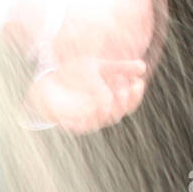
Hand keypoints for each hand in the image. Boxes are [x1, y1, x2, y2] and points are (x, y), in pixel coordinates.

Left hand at [24, 57, 146, 133]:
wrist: (49, 82)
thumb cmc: (77, 74)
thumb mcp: (101, 67)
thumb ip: (121, 68)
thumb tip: (143, 67)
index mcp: (110, 101)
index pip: (128, 103)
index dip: (134, 95)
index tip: (138, 83)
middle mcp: (100, 113)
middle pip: (116, 114)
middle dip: (122, 102)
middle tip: (124, 89)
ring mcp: (85, 119)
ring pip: (100, 120)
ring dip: (105, 110)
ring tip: (107, 99)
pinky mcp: (69, 122)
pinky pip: (77, 125)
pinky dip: (83, 119)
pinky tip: (88, 109)